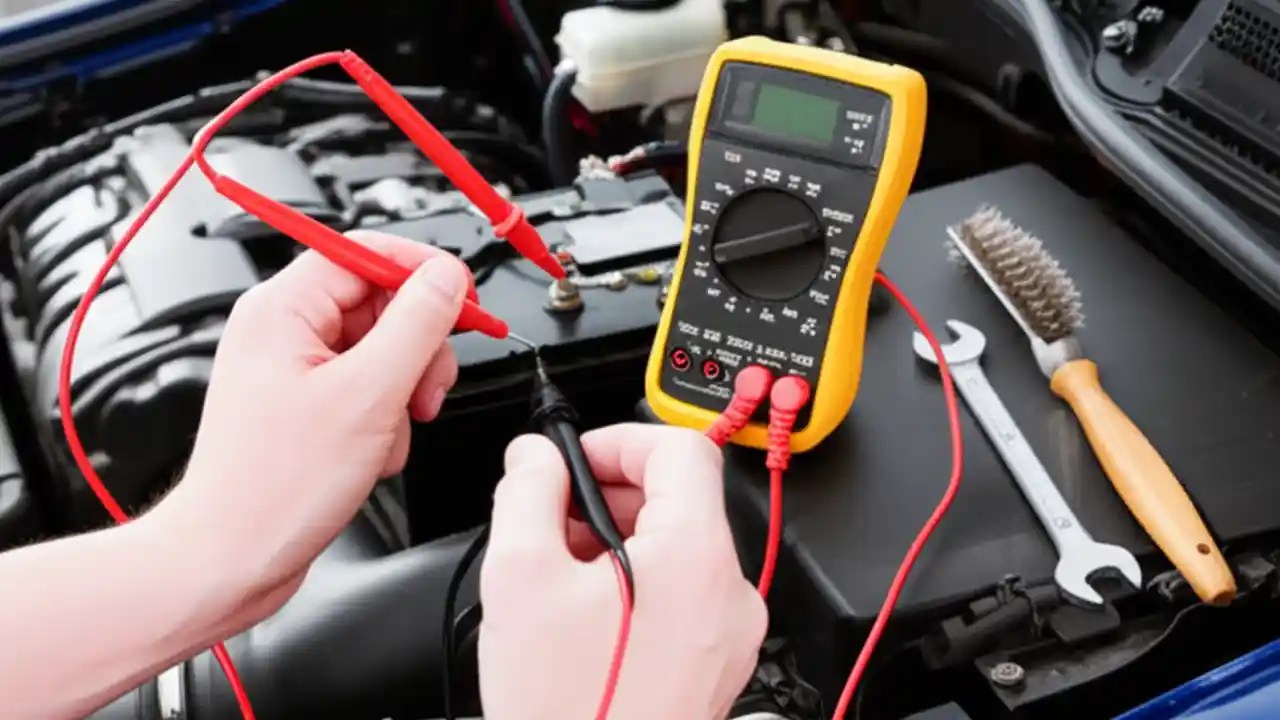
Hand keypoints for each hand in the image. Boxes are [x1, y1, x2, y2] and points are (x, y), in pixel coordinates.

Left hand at [148, 231, 468, 626]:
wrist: (232, 558)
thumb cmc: (273, 487)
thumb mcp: (369, 395)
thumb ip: (417, 325)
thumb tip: (447, 277)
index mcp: (283, 308)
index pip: (368, 252)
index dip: (424, 271)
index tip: (463, 300)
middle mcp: (283, 331)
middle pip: (382, 303)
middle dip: (418, 348)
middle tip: (428, 388)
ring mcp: (294, 370)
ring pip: (383, 351)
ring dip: (405, 392)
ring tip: (393, 431)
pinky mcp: (307, 407)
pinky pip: (369, 389)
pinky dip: (385, 419)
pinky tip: (373, 451)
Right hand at [478, 424, 766, 719]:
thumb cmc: (569, 710)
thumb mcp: (520, 579)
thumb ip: (528, 492)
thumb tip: (535, 455)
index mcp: (695, 557)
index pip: (679, 449)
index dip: (620, 439)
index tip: (576, 459)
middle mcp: (729, 592)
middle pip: (680, 499)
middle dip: (609, 495)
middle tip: (551, 519)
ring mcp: (729, 634)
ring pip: (679, 548)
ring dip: (618, 540)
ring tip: (559, 576)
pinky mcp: (715, 665)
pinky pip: (684, 594)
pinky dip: (637, 583)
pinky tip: (584, 615)